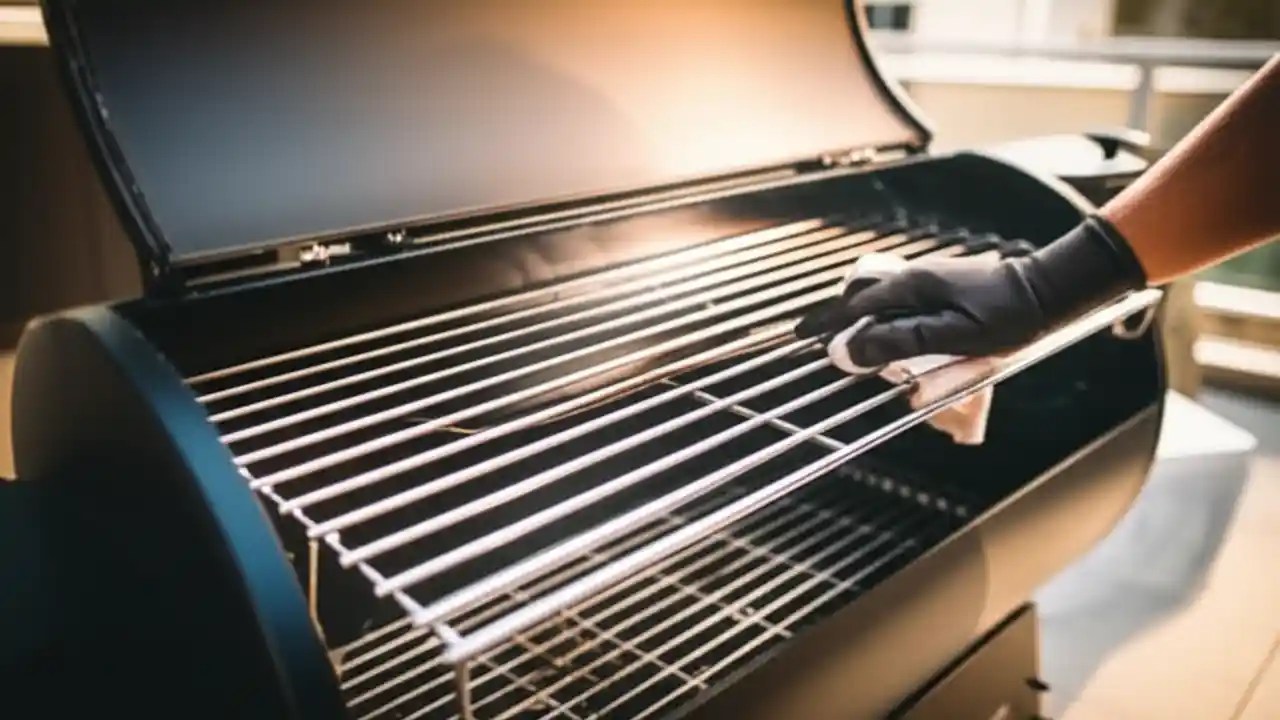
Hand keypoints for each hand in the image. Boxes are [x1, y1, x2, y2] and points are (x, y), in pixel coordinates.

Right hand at [795, 215, 1148, 365]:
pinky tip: (900, 338)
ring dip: (869, 323)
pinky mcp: (942, 286)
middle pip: (862, 299)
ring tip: (863, 349)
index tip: (802, 336)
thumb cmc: (1007, 318)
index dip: (827, 325)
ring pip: (883, 301)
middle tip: (831, 346)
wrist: (1049, 291)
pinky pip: (902, 303)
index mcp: (909, 288)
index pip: (853, 308)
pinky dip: (890, 320)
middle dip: (843, 322)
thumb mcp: (950, 337)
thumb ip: (898, 342)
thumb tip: (851, 351)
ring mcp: (928, 279)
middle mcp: (913, 278)